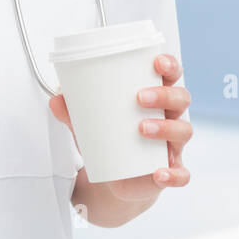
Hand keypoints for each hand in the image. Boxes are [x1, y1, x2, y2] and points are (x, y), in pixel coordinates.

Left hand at [49, 52, 192, 201]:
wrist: (116, 177)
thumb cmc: (110, 139)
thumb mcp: (90, 123)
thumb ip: (72, 112)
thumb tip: (55, 100)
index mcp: (155, 100)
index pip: (171, 77)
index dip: (170, 66)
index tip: (157, 62)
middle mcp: (170, 119)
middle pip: (181, 100)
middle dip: (164, 95)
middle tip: (140, 97)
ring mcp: (173, 146)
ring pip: (183, 131)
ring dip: (166, 128)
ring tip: (141, 128)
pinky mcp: (171, 171)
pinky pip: (181, 174)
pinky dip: (173, 174)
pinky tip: (159, 172)